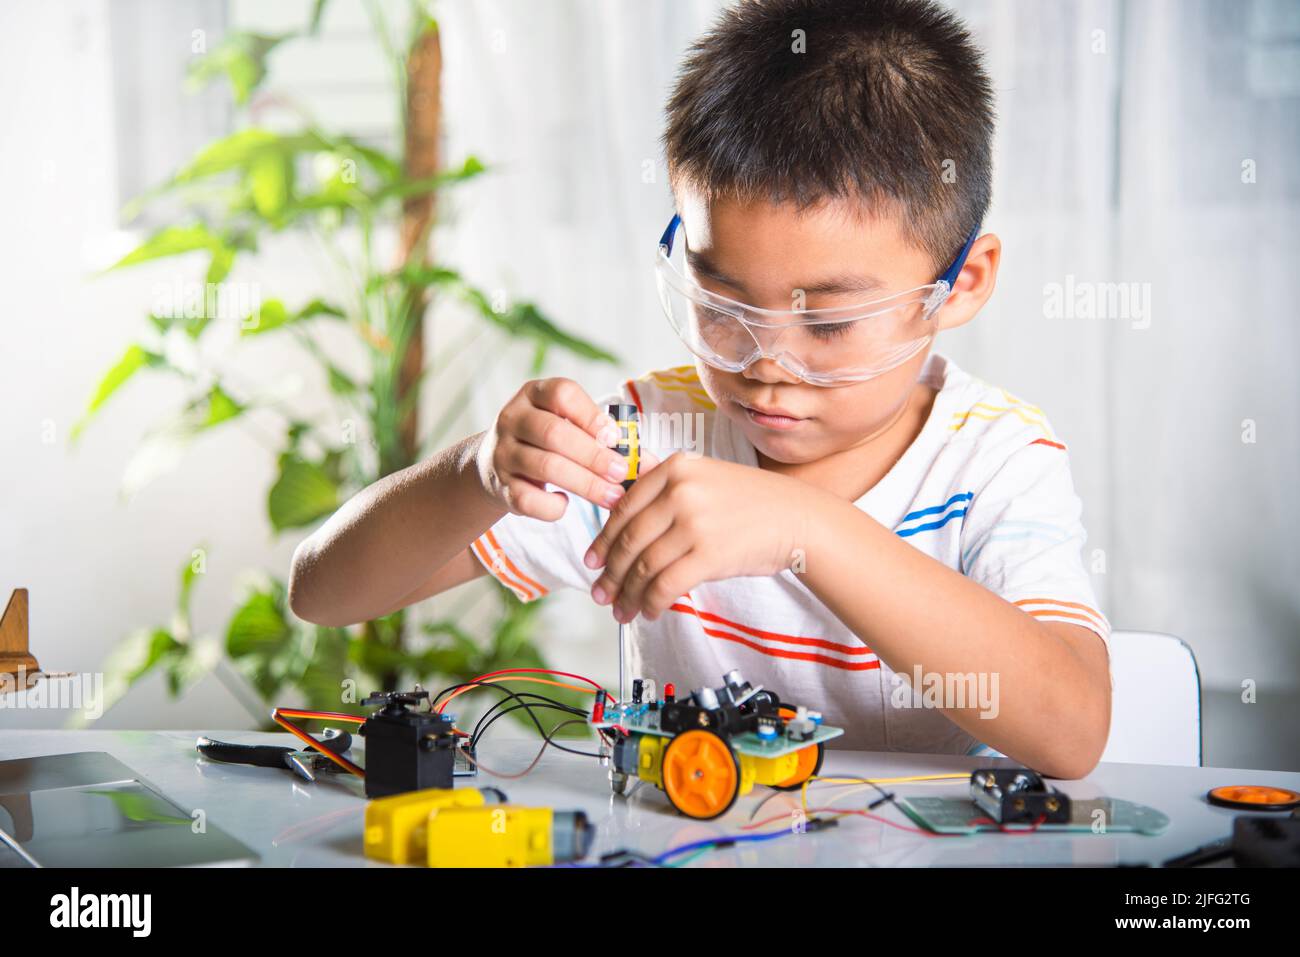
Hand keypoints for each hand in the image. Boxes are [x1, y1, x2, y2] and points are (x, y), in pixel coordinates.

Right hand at [475, 378, 629, 520]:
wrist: (495, 465)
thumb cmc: (548, 443)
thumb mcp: (569, 427)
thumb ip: (606, 439)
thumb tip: (652, 463)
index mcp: (534, 393)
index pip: (562, 394)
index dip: (591, 415)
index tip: (615, 437)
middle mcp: (513, 418)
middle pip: (554, 433)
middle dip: (594, 456)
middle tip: (621, 473)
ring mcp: (502, 452)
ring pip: (545, 467)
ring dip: (585, 484)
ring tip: (612, 496)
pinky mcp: (500, 487)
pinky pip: (527, 500)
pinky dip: (551, 507)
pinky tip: (565, 504)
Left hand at [582, 455, 814, 621]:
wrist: (797, 518)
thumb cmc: (751, 503)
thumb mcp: (705, 477)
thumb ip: (665, 490)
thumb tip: (620, 518)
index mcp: (675, 468)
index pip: (623, 508)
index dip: (603, 540)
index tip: (593, 561)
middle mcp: (681, 491)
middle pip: (630, 540)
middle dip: (611, 573)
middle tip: (601, 593)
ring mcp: (694, 522)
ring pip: (644, 566)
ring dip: (628, 594)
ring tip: (621, 610)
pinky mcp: (709, 553)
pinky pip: (666, 584)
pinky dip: (653, 603)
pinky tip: (651, 611)